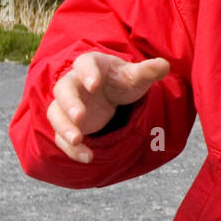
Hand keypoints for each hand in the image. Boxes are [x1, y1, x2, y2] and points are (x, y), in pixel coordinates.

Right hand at [47, 52, 170, 162]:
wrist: (112, 93)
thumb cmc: (123, 80)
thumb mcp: (137, 76)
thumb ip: (148, 71)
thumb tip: (164, 65)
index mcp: (91, 64)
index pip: (84, 63)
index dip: (87, 73)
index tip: (94, 84)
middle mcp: (73, 82)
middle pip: (63, 90)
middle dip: (70, 104)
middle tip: (80, 117)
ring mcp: (67, 104)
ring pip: (56, 114)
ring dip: (64, 128)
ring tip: (77, 140)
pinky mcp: (67, 123)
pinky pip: (62, 136)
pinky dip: (71, 148)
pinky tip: (87, 157)